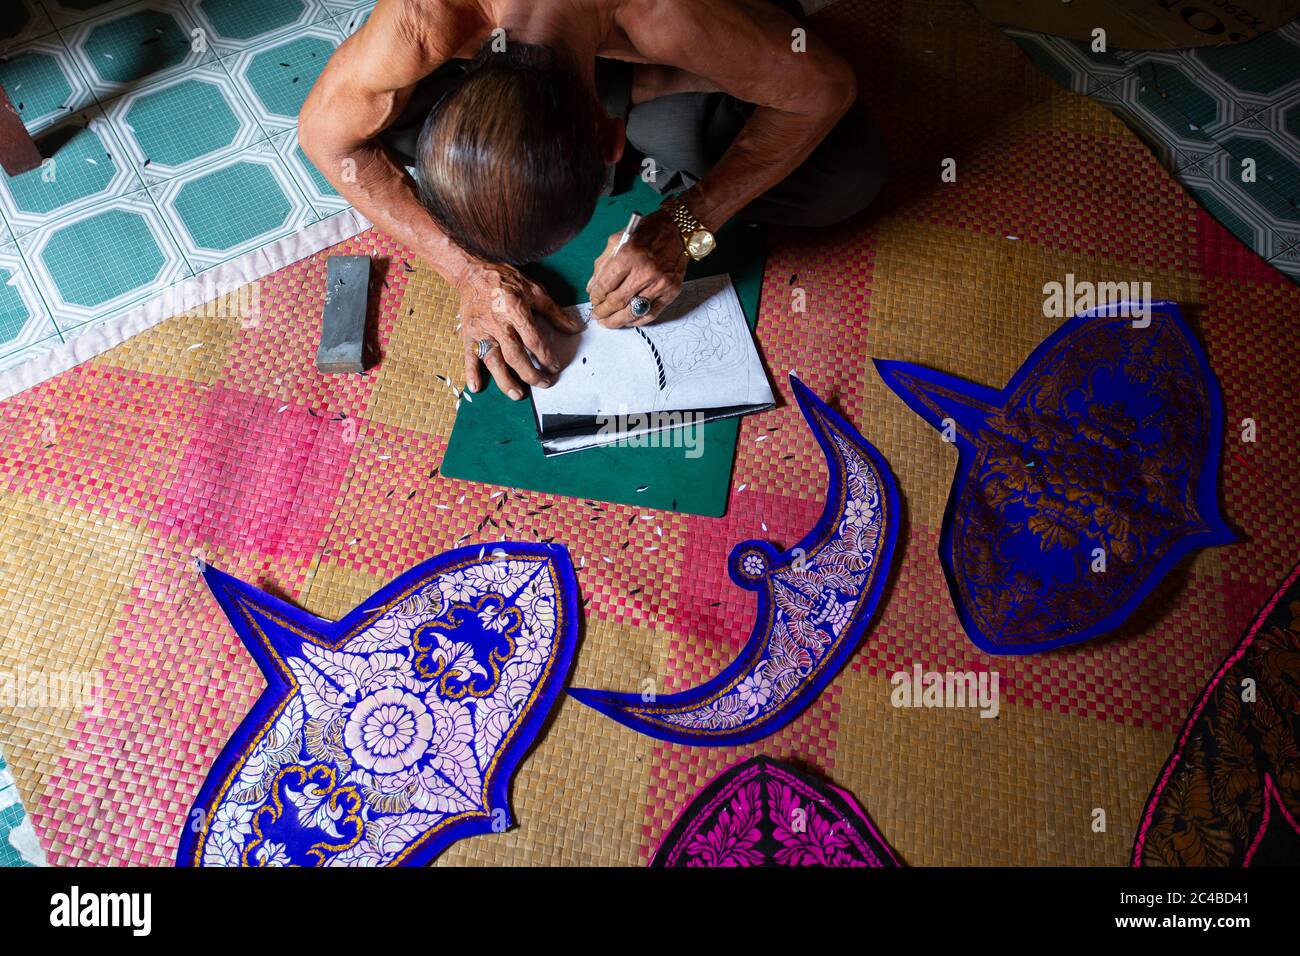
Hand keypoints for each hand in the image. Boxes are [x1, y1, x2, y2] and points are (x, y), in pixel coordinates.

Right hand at [455, 261, 583, 399]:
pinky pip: (469, 356)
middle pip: (515, 356)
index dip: (546, 356)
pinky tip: (476, 387)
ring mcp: (482, 331)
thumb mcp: (534, 290)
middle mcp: (498, 324)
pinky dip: (471, 372)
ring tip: (517, 394)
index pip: (534, 340)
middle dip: (531, 374)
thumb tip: (575, 328)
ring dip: (505, 380)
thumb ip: (554, 312)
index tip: (555, 367)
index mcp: (515, 310)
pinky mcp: (468, 334)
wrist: (473, 272)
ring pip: (493, 360)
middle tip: (544, 384)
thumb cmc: (506, 280)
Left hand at [587, 210, 686, 327]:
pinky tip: (627, 320)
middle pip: (617, 301)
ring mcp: (659, 284)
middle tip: (597, 315)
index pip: (605, 285)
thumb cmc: (645, 233)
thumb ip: (602, 264)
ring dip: (617, 321)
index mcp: (628, 256)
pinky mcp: (671, 292)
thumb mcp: (617, 240)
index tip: (593, 300)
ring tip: (608, 323)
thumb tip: (592, 288)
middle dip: (603, 312)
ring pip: (632, 311)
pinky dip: (636, 321)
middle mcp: (644, 272)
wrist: (677, 231)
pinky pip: (650, 314)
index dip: (596, 297)